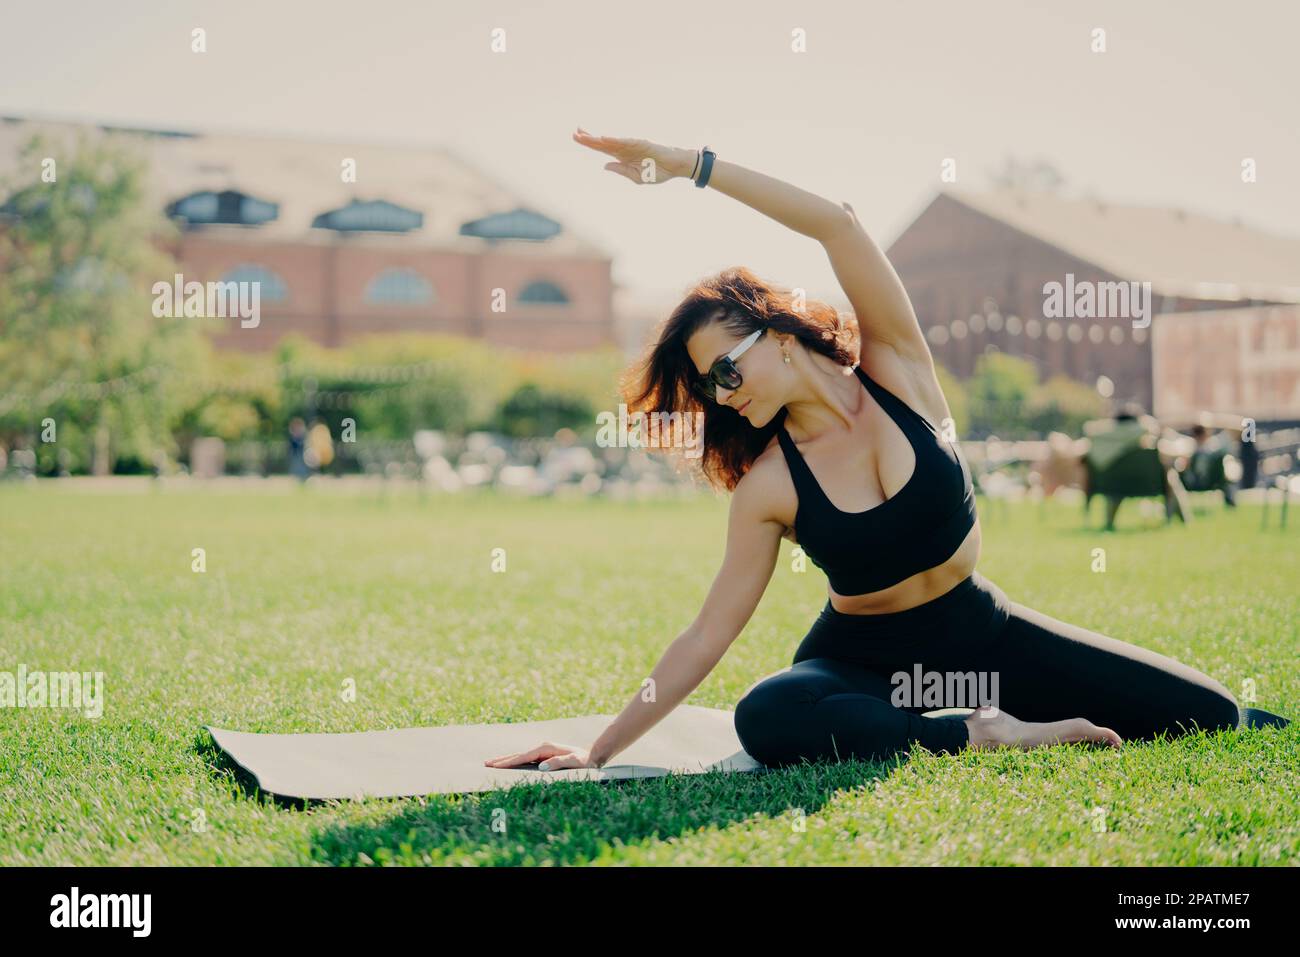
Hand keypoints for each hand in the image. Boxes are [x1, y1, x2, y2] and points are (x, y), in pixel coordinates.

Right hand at [484, 740, 600, 770]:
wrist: (593, 756)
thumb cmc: (584, 761)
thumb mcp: (574, 763)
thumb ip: (558, 763)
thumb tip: (541, 767)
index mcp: (546, 748)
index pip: (523, 757)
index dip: (509, 762)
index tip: (495, 766)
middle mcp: (542, 747)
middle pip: (518, 754)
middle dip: (502, 759)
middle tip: (486, 763)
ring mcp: (543, 751)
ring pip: (520, 756)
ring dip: (506, 760)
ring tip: (492, 763)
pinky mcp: (544, 756)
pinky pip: (526, 759)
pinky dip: (515, 761)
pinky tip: (509, 764)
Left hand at [572, 127, 696, 183]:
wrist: (675, 168)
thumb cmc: (658, 172)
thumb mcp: (636, 177)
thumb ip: (621, 170)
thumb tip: (605, 165)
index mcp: (623, 157)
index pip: (603, 149)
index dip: (591, 143)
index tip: (577, 137)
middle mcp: (625, 149)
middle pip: (603, 143)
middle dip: (589, 139)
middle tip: (575, 133)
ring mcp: (633, 145)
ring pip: (611, 142)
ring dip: (598, 139)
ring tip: (584, 136)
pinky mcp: (642, 144)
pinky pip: (625, 142)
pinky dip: (615, 140)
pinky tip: (604, 139)